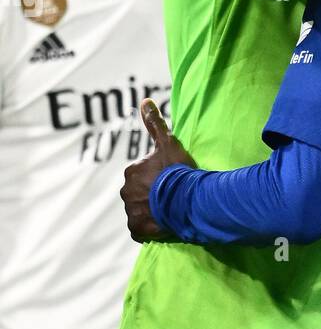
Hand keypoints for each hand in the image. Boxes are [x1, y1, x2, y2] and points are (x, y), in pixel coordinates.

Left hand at [121, 99, 196, 241]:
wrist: (186, 199)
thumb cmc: (178, 171)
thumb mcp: (168, 143)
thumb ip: (155, 123)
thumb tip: (144, 100)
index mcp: (132, 171)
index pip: (141, 174)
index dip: (156, 178)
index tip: (170, 180)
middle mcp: (127, 191)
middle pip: (138, 193)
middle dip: (151, 195)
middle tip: (171, 196)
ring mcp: (131, 211)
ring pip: (139, 210)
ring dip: (150, 211)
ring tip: (170, 211)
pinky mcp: (137, 228)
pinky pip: (139, 229)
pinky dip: (148, 228)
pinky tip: (162, 225)